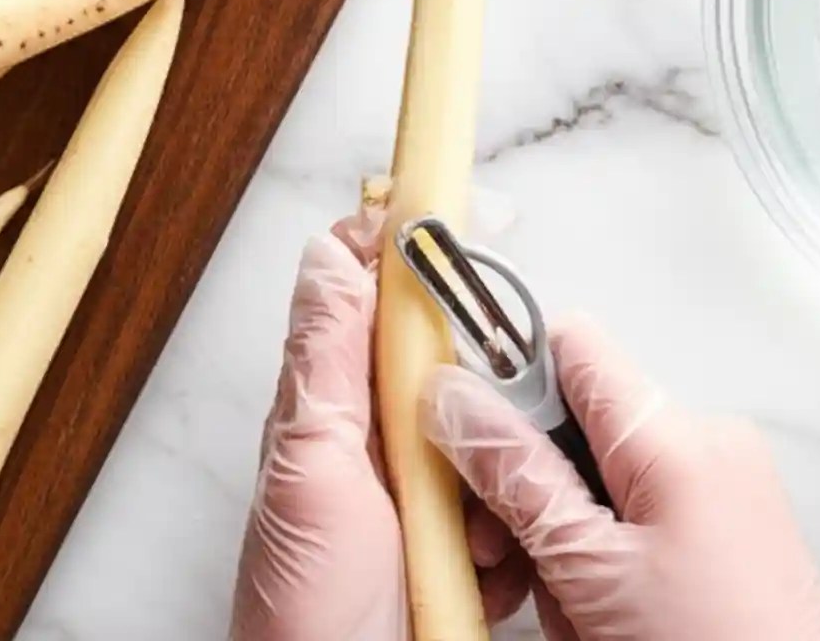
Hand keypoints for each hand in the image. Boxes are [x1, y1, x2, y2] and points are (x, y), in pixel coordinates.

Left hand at [228, 211, 581, 638]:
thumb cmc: (303, 608)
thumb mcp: (309, 470)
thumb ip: (322, 362)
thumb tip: (330, 251)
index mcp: (336, 405)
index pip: (375, 294)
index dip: (417, 249)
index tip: (470, 216)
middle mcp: (382, 440)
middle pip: (453, 362)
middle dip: (485, 397)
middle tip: (467, 457)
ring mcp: (426, 493)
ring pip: (497, 435)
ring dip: (502, 480)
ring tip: (465, 540)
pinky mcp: (465, 544)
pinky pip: (515, 506)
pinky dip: (515, 536)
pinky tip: (482, 574)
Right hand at [422, 318, 819, 640]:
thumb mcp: (588, 568)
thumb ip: (516, 474)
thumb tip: (450, 393)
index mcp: (674, 435)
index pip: (570, 348)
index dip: (503, 379)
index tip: (458, 439)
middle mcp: (701, 444)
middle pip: (570, 423)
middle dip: (515, 485)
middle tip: (487, 553)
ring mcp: (713, 490)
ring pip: (590, 478)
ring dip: (544, 532)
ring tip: (527, 600)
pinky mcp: (718, 531)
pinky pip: (628, 516)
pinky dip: (588, 553)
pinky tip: (573, 607)